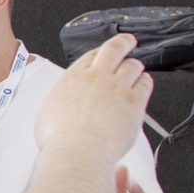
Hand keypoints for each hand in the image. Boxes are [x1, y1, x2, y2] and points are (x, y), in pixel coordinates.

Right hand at [33, 34, 153, 168]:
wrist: (77, 151)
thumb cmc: (60, 139)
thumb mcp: (48, 112)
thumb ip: (62, 100)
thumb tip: (65, 104)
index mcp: (74, 78)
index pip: (91, 56)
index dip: (101, 53)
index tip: (104, 53)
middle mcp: (96, 78)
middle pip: (114, 50)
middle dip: (123, 42)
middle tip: (128, 41)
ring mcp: (117, 88)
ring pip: (132, 66)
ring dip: (135, 66)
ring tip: (137, 69)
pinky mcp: (133, 102)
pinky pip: (145, 84)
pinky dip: (145, 82)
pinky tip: (144, 83)